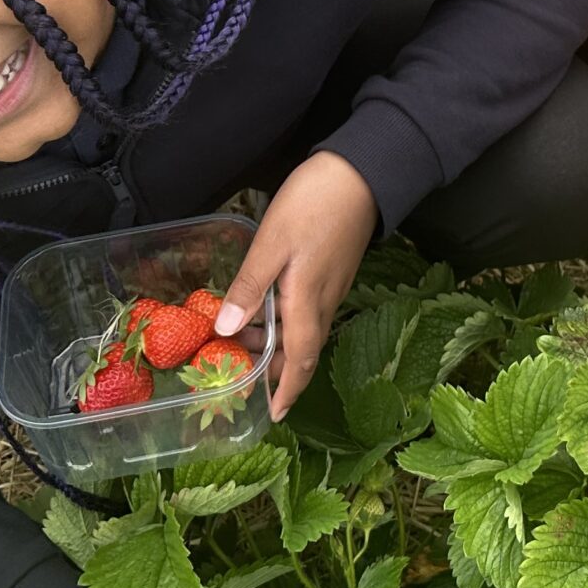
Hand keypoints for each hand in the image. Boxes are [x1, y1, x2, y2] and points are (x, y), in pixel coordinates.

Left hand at [215, 150, 375, 416]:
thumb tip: (225, 332)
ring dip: (278, 345)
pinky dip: (285, 322)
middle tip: (245, 382)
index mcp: (308, 301)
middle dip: (278, 373)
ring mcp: (331, 286)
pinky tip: (264, 308)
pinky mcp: (332, 271)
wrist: (362, 172)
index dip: (287, 390)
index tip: (272, 415)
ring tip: (241, 343)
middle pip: (302, 351)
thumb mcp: (272, 243)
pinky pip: (308, 311)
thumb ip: (250, 287)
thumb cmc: (313, 204)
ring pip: (304, 330)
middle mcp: (324, 301)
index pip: (301, 360)